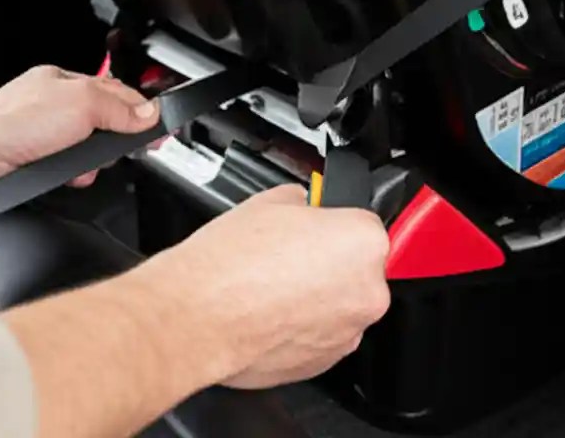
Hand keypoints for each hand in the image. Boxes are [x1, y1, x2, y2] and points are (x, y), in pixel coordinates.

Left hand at [0, 65, 160, 187]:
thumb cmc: (15, 120)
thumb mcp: (82, 104)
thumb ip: (119, 108)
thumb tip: (149, 113)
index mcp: (71, 83)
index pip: (120, 94)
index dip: (142, 112)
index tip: (159, 130)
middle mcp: (60, 106)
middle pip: (108, 123)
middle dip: (114, 140)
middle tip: (118, 149)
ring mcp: (49, 133)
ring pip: (90, 150)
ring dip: (92, 161)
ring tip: (83, 163)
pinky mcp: (39, 160)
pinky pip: (71, 169)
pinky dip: (74, 174)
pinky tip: (66, 174)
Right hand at [134, 185, 390, 388]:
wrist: (197, 317)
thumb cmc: (228, 264)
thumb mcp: (267, 202)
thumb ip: (301, 202)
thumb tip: (302, 205)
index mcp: (362, 242)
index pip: (361, 224)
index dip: (329, 224)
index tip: (309, 229)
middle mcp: (366, 290)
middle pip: (355, 268)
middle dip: (326, 263)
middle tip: (284, 257)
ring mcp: (348, 331)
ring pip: (338, 304)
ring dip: (314, 296)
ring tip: (269, 286)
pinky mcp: (324, 362)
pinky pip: (320, 335)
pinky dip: (301, 326)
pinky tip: (266, 312)